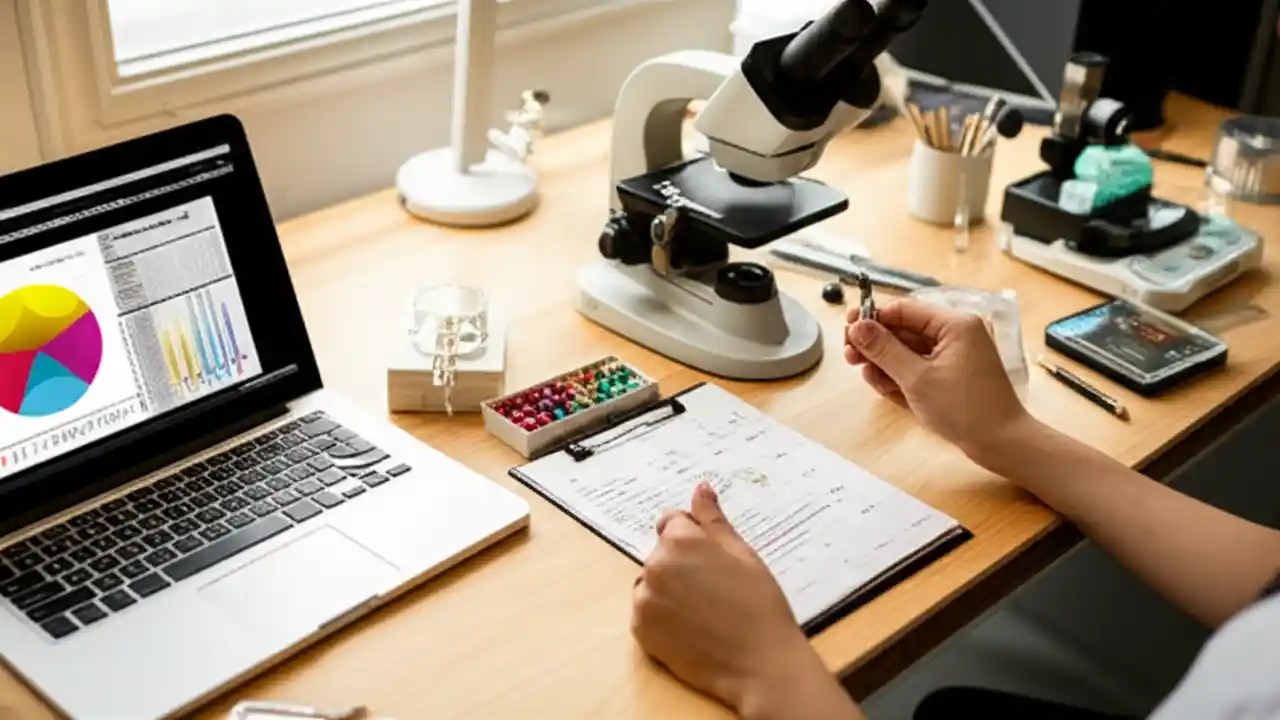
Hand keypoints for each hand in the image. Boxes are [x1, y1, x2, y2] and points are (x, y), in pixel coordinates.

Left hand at [631, 483, 858, 718]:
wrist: (760, 665)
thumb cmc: (759, 606)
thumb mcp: (742, 554)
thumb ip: (713, 520)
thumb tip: (700, 488)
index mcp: (679, 541)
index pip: (671, 522)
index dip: (693, 537)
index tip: (712, 559)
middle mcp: (654, 566)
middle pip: (660, 553)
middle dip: (680, 564)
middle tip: (714, 589)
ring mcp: (644, 600)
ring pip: (651, 583)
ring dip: (668, 590)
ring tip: (704, 611)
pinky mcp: (640, 630)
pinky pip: (646, 611)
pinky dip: (662, 616)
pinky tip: (692, 628)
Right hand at [843, 298, 1030, 459]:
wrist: (1001, 444)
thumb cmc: (966, 410)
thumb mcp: (917, 379)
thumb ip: (884, 350)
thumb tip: (857, 326)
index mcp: (954, 324)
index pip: (903, 310)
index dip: (872, 319)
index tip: (848, 332)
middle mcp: (954, 334)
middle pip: (903, 329)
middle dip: (876, 345)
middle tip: (851, 358)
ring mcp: (952, 355)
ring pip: (906, 350)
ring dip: (885, 364)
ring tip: (872, 379)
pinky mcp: (949, 374)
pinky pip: (917, 367)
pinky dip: (900, 376)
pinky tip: (887, 388)